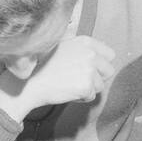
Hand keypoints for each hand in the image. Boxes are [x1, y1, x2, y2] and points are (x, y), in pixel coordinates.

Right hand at [0, 36, 115, 119]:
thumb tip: (94, 50)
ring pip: (100, 86)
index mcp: (86, 42)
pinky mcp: (86, 86)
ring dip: (88, 89)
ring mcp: (89, 70)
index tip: (89, 69)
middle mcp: (90, 53)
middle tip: (78, 79)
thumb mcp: (61, 45)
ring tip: (70, 84)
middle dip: (97, 78)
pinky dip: (80, 98)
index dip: (100, 65)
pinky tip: (67, 91)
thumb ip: (79, 46)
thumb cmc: (44, 66)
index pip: (110, 55)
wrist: (31, 83)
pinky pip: (91, 97)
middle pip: (109, 71)